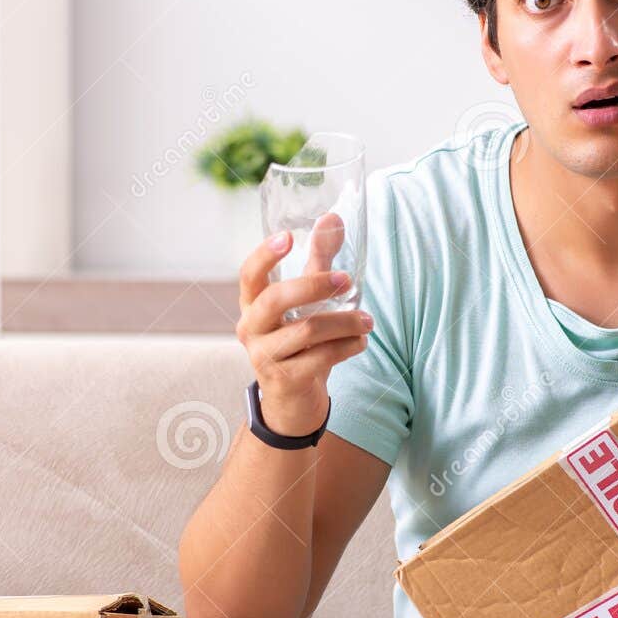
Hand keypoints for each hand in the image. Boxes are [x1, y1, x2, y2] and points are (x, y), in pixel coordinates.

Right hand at [235, 218, 372, 435]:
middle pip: (276, 299)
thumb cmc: (299, 341)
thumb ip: (317, 260)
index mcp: (252, 304)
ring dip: (344, 322)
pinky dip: (347, 346)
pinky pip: (321, 357)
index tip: (288, 236)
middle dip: (314, 285)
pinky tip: (360, 342)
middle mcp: (250, 328)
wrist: (292, 400)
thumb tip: (333, 216)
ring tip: (367, 321)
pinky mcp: (284, 380)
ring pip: (307, 330)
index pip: (249, 275)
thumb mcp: (305, 301)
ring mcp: (264, 356)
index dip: (265, 255)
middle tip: (347, 280)